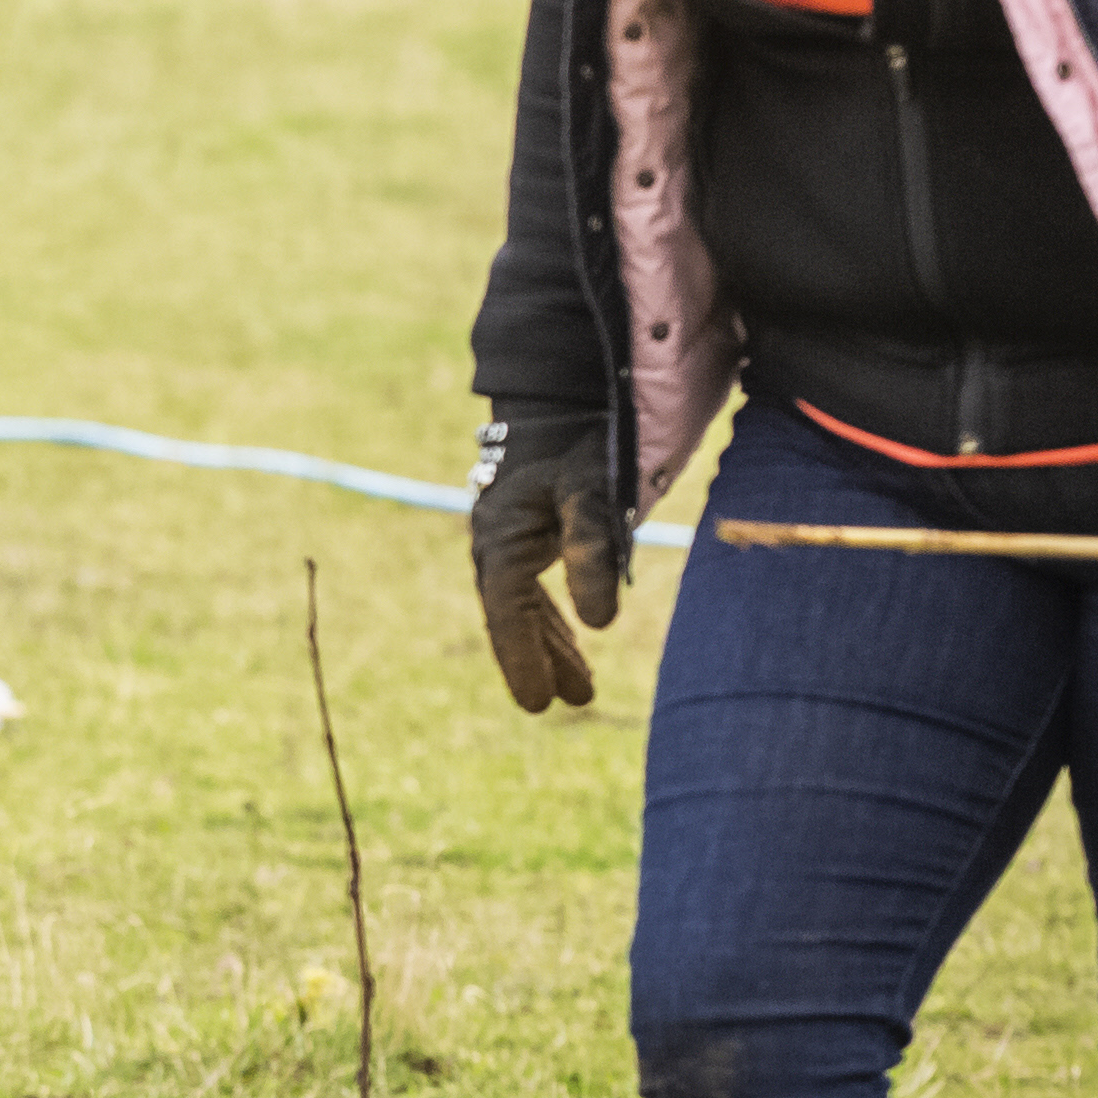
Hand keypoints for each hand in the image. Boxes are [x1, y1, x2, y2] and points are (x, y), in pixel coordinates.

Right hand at [470, 409, 629, 712]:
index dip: (522, 660)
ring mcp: (507, 537)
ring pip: (521, 605)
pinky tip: (574, 638)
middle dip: (536, 660)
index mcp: (502, 540)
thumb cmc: (580, 442)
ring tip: (578, 688)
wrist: (562, 392)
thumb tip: (602, 624)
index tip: (537, 705)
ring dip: (547, 644)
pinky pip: (529, 588)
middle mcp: (495, 543)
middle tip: (561, 703)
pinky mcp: (525, 530)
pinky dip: (550, 618)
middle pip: (512, 616)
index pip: (509, 614)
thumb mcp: (593, 494)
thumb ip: (595, 551)